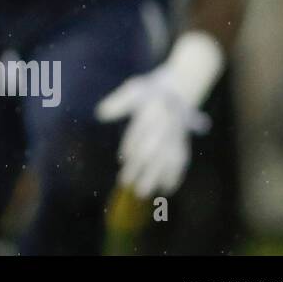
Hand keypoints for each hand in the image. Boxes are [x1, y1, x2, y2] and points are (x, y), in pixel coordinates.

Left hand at [94, 64, 211, 198]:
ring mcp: (175, 136)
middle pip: (152, 150)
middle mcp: (165, 126)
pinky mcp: (182, 143)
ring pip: (165, 160)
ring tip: (144, 193)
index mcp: (153, 111)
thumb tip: (100, 114)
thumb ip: (119, 103)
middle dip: (140, 167)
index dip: (132, 144)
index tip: (123, 158)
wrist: (180, 89)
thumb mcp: (134, 89)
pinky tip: (166, 189)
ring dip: (155, 177)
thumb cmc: (151, 91)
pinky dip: (175, 175)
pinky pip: (181, 161)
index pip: (141, 130)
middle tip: (127, 183)